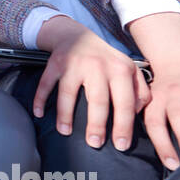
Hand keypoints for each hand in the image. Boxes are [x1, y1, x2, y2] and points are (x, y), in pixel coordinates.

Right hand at [33, 17, 149, 152]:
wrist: (77, 34)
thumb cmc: (105, 59)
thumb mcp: (128, 69)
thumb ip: (140, 91)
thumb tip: (137, 114)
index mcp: (120, 69)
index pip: (125, 102)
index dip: (124, 125)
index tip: (121, 145)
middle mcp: (98, 65)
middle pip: (98, 100)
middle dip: (97, 125)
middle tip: (95, 144)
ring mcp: (75, 63)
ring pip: (68, 93)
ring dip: (65, 115)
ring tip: (64, 132)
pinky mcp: (56, 63)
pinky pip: (46, 83)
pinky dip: (40, 98)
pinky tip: (39, 113)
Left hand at [140, 69, 179, 169]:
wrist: (177, 63)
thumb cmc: (165, 98)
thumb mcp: (150, 105)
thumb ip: (151, 125)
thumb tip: (138, 152)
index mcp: (157, 101)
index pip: (156, 124)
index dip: (163, 145)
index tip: (174, 166)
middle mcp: (175, 93)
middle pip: (179, 114)